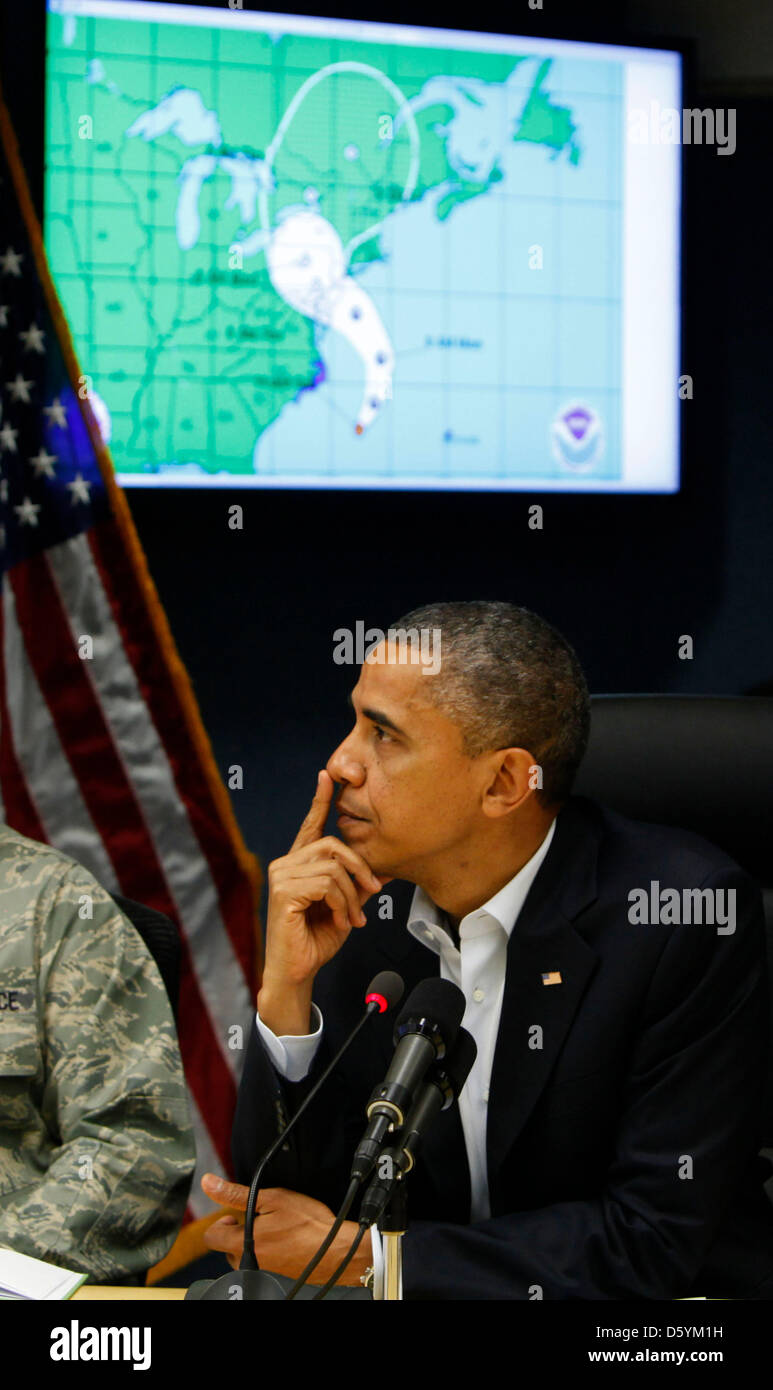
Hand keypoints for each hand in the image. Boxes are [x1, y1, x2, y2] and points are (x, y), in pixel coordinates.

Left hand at [200, 1173, 371, 1286]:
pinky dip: (269, 1255)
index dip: (221, 1222)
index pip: (212, 1236)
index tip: (235, 1216)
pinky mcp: (274, 1280)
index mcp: (242, 1243)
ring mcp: (261, 1275)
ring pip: (245, 1258)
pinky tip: (286, 1245)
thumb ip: (236, 1193)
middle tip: (262, 1221)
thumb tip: (209, 1184)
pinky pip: (262, 1266)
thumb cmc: (308, 1225)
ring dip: (254, 1245)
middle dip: (239, 1233)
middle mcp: (248, 1264)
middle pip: (227, 1248)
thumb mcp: (272, 1199)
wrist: (336, 1251)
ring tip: (277, 1233)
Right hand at [259, 770, 388, 1031]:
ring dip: (352, 896)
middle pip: (333, 845)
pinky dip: (342, 904)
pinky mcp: (284, 892)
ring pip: (333, 868)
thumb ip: (359, 886)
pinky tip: (341, 922)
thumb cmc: (316, 941)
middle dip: (360, 868)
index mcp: (298, 864)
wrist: (298, 971)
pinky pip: (327, 884)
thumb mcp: (346, 908)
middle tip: (373, 891)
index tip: (327, 776)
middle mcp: (285, 865)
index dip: (320, 801)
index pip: (310, 826)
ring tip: (352, 918)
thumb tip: (384, 871)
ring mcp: (282, 876)